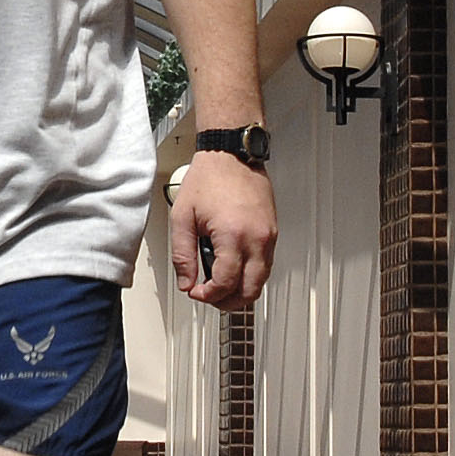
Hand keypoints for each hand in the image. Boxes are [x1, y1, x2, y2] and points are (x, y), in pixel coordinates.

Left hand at [171, 150, 273, 309]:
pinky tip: (232, 268)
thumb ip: (182, 255)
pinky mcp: (273, 232)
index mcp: (233, 235)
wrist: (231, 154)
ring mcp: (269, 236)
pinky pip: (266, 265)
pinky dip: (250, 274)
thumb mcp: (182, 217)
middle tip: (209, 296)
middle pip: (250, 291)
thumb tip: (186, 282)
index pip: (225, 284)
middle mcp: (257, 239)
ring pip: (261, 281)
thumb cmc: (209, 178)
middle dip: (227, 301)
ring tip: (219, 284)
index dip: (208, 295)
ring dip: (241, 290)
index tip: (196, 292)